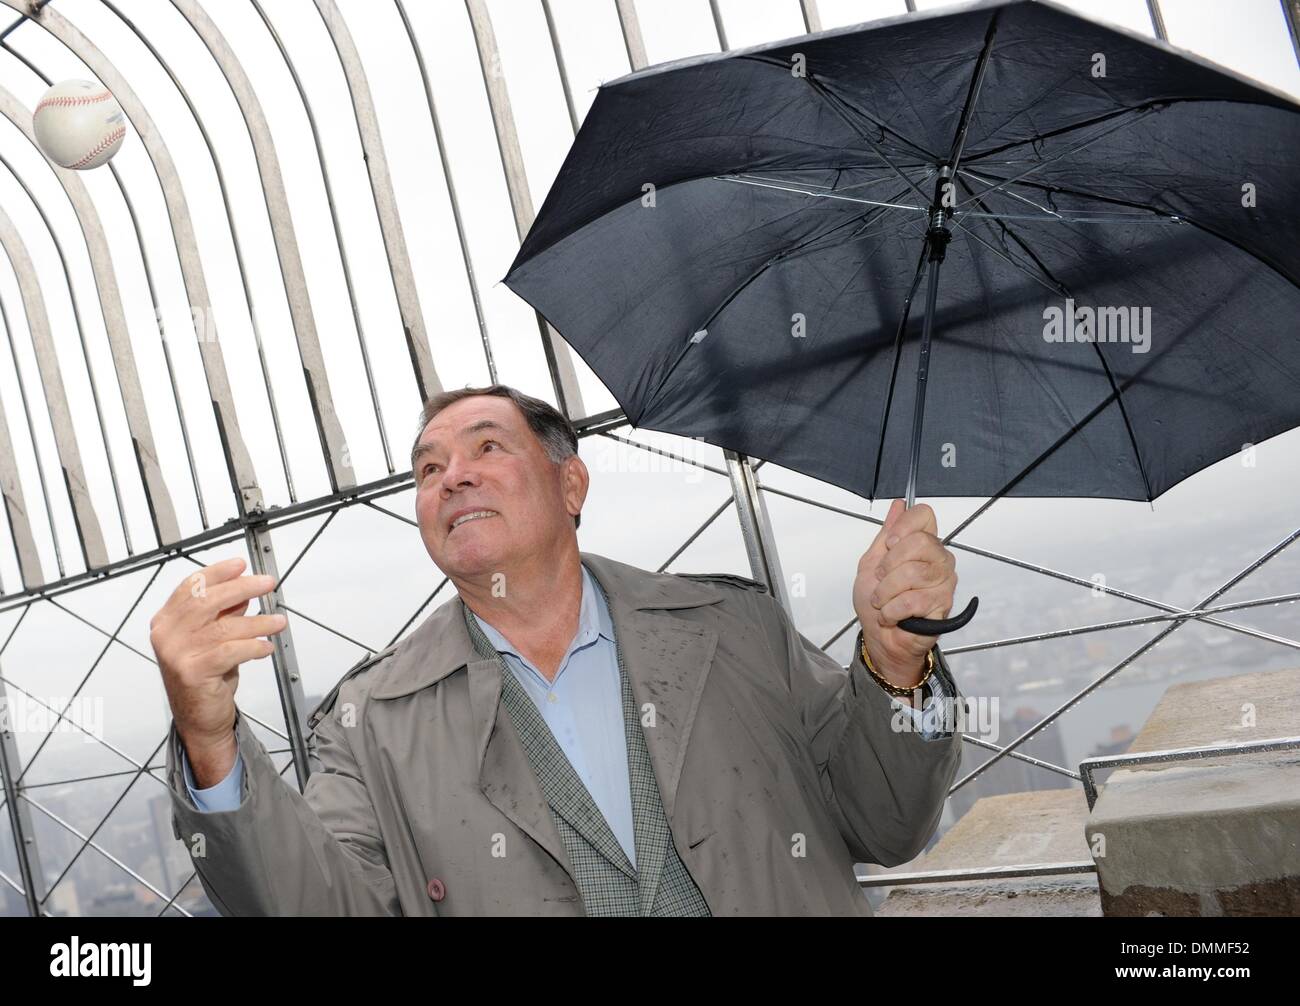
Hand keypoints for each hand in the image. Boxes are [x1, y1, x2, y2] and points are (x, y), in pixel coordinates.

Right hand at [150, 557, 287, 787]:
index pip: (191, 586)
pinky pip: (231, 651)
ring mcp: (176, 654)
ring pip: (224, 627)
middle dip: (242, 587)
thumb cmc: (206, 675)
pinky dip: (253, 646)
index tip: (241, 564)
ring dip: (258, 622)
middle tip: (268, 583)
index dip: (218, 572)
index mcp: (166, 620)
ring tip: (278, 622)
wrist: (198, 718)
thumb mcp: (213, 638)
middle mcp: (166, 635)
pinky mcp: (192, 672)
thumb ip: (224, 614)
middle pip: (207, 600)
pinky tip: (266, 647)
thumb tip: (245, 590)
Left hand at [852, 499, 956, 688]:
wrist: (879, 638)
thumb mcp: (871, 563)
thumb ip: (885, 534)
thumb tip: (898, 504)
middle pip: (919, 542)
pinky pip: (912, 600)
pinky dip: (891, 611)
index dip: (903, 526)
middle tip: (881, 580)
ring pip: (913, 573)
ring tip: (883, 601)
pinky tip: (892, 615)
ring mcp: (944, 582)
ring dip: (886, 592)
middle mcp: (938, 559)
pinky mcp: (943, 606)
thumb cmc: (876, 602)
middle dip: (889, 565)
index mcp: (922, 544)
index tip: (889, 544)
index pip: (924, 514)